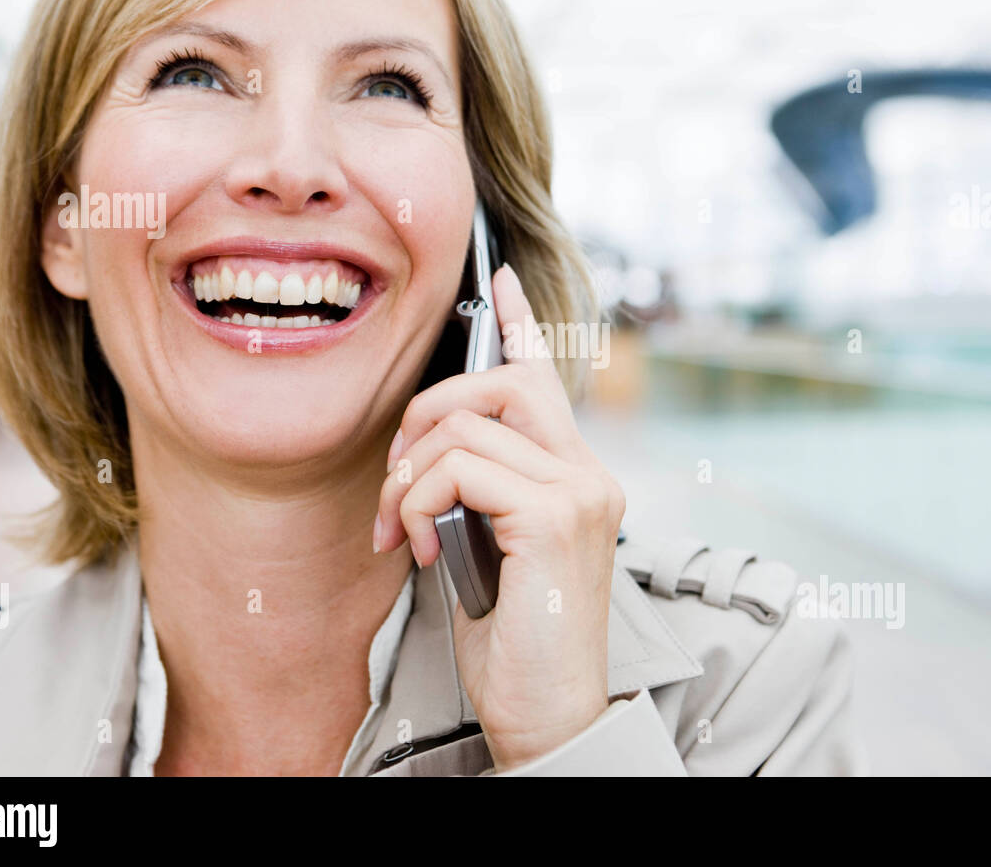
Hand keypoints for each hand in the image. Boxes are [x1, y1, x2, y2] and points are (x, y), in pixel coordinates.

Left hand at [373, 264, 623, 770]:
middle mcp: (589, 473)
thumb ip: (479, 492)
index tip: (499, 278)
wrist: (547, 712)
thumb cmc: (514, 639)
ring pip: (467, 426)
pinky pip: (460, 468)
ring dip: (410, 477)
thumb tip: (431, 453)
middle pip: (501, 383)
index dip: (520, 322)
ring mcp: (579, 490)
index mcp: (575, 476)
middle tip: (401, 481)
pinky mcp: (555, 516)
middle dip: (428, 413)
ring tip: (405, 532)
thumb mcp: (489, 549)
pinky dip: (423, 503)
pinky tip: (425, 551)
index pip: (547, 378)